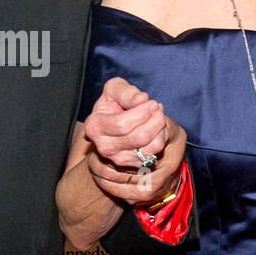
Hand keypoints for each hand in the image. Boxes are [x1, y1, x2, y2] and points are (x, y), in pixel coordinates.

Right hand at [82, 77, 185, 205]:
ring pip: (150, 147)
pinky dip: (161, 139)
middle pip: (139, 137)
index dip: (143, 112)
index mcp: (94, 127)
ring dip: (160, 129)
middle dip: (156, 119)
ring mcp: (117, 160)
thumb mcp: (114, 89)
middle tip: (158, 107)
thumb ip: (126, 91)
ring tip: (158, 116)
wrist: (113, 122)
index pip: (123, 125)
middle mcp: (104, 147)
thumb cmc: (114, 102)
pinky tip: (157, 128)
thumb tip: (141, 100)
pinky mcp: (131, 166)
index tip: (151, 102)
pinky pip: (155, 154)